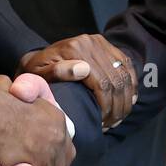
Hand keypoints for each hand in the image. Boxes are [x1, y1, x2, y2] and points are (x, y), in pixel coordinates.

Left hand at [18, 33, 136, 129]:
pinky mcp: (105, 44)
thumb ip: (57, 72)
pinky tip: (130, 98)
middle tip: (113, 124)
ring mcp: (99, 42)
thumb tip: (84, 70)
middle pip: (116, 79)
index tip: (104, 123)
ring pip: (124, 73)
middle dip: (118, 105)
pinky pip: (126, 63)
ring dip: (126, 97)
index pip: (102, 83)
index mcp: (74, 49)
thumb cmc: (34, 73)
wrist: (36, 57)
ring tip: (119, 116)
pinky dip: (131, 82)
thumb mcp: (38, 75)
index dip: (107, 106)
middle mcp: (90, 42)